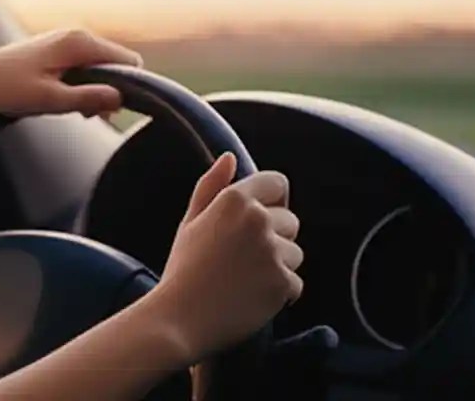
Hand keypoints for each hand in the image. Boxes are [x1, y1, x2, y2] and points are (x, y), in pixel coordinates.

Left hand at [0, 29, 142, 117]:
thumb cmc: (6, 88)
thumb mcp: (49, 99)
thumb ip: (86, 98)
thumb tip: (120, 98)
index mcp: (79, 42)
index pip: (129, 61)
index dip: (127, 87)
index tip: (109, 110)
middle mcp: (76, 36)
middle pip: (115, 66)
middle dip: (109, 92)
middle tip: (87, 115)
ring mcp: (66, 43)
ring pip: (99, 70)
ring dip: (93, 93)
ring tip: (72, 110)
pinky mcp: (57, 53)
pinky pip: (83, 70)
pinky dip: (80, 88)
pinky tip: (63, 102)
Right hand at [148, 152, 303, 364]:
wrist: (179, 317)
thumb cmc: (182, 269)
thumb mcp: (190, 222)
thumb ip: (211, 186)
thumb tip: (229, 157)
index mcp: (234, 200)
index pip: (277, 183)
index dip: (271, 201)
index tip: (257, 221)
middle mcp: (257, 220)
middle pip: (290, 221)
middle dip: (274, 238)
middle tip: (241, 259)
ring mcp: (273, 251)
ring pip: (295, 253)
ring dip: (278, 266)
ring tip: (244, 279)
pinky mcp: (283, 281)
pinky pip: (295, 282)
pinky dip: (279, 292)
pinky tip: (252, 297)